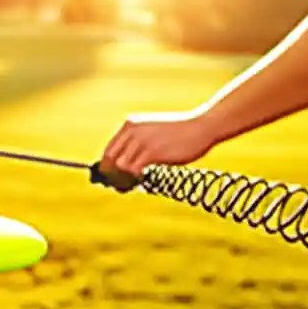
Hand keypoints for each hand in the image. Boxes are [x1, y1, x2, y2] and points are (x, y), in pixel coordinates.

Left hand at [100, 111, 218, 175]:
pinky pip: (134, 170)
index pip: (109, 149)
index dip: (107, 166)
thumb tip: (125, 162)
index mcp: (131, 124)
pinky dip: (134, 179)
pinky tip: (143, 179)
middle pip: (110, 158)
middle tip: (119, 184)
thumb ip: (138, 141)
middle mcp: (133, 131)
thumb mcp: (153, 130)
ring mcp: (142, 141)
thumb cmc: (180, 131)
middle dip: (111, 174)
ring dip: (123, 178)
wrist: (200, 127)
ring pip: (120, 166)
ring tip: (132, 183)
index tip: (110, 178)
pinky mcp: (152, 152)